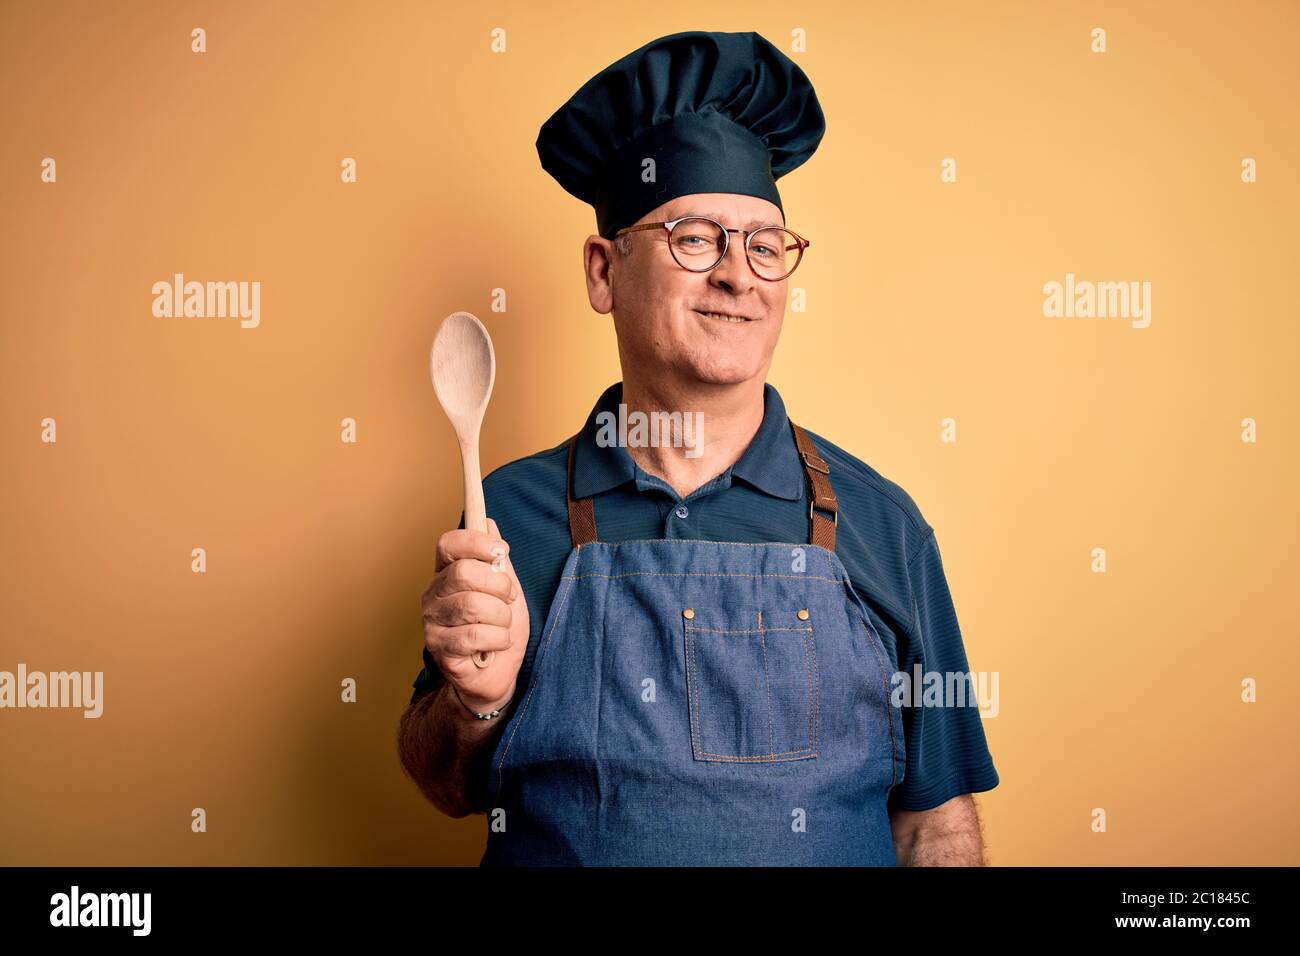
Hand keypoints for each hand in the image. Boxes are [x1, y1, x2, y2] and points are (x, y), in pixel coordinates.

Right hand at [421, 517, 528, 711]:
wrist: (499, 673)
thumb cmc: (499, 628)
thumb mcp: (506, 588)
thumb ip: (496, 559)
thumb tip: (487, 522)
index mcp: (446, 573)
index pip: (448, 544)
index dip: (476, 543)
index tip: (500, 551)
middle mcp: (433, 594)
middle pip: (464, 573)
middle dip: (499, 586)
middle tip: (507, 600)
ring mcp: (432, 621)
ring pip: (473, 605)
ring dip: (501, 617)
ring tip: (502, 626)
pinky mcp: (438, 648)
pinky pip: (476, 635)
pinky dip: (498, 640)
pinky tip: (494, 644)